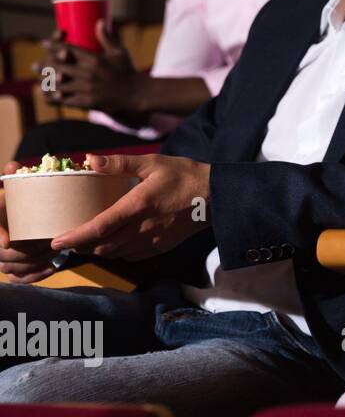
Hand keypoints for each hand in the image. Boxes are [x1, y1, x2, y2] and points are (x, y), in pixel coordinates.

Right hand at [0, 161, 59, 282]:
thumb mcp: (13, 191)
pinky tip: (51, 266)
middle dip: (26, 252)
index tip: (8, 242)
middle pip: (3, 256)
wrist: (15, 221)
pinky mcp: (12, 271)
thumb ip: (12, 178)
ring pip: (12, 269)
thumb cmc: (16, 204)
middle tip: (48, 242)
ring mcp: (1, 260)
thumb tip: (13, 166)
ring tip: (55, 251)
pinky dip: (35, 276)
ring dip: (34, 262)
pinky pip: (19, 279)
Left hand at [40, 22, 140, 111]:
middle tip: (36, 65)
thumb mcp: (119, 52)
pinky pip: (64, 100)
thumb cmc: (128, 72)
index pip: (67, 50)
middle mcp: (87, 74)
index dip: (52, 45)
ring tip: (40, 80)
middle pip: (57, 66)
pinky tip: (49, 95)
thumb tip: (99, 20)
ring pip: (57, 84)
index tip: (44, 43)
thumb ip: (107, 38)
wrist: (136, 94)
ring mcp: (86, 89)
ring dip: (46, 82)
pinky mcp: (86, 102)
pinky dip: (54, 97)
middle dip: (44, 65)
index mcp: (94, 60)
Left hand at [51, 153, 211, 260]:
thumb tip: (89, 160)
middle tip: (68, 238)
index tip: (56, 240)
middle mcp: (143, 228)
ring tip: (87, 241)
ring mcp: (153, 241)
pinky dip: (118, 252)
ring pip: (115, 253)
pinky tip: (115, 242)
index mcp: (138, 205)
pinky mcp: (161, 247)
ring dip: (98, 249)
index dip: (74, 236)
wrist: (216, 196)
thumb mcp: (153, 163)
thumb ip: (120, 163)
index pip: (99, 227)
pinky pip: (132, 256)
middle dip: (82, 245)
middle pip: (102, 246)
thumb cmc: (184, 175)